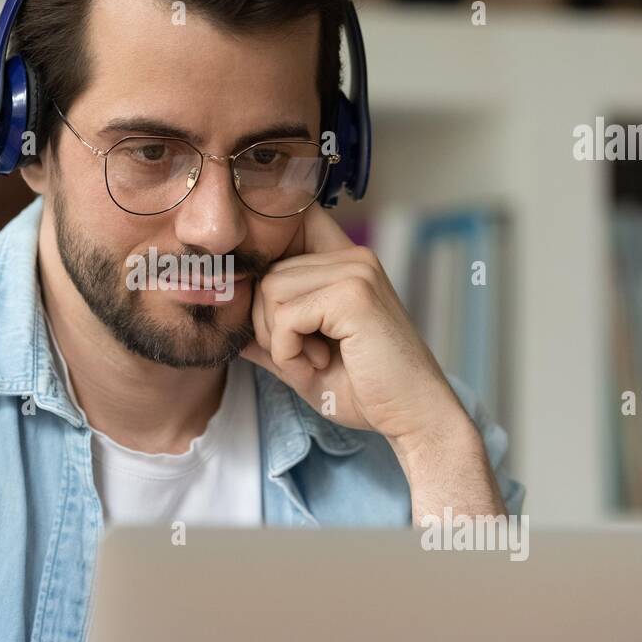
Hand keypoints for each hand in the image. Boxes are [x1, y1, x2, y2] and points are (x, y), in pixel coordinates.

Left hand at [240, 203, 466, 446]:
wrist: (414, 416)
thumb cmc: (366, 390)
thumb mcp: (304, 360)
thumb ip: (269, 336)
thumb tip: (228, 321)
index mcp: (345, 263)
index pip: (293, 225)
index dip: (267, 256)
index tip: (271, 309)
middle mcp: (352, 257)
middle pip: (267, 273)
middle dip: (268, 325)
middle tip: (304, 357)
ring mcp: (354, 272)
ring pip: (270, 291)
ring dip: (278, 341)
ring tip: (314, 361)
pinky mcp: (352, 295)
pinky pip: (285, 317)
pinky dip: (288, 352)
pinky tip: (319, 365)